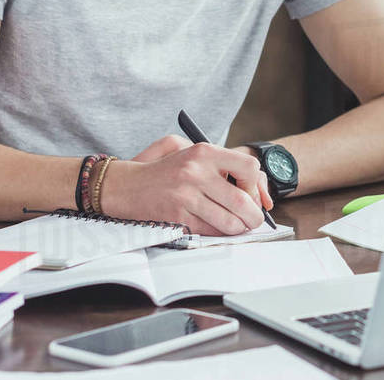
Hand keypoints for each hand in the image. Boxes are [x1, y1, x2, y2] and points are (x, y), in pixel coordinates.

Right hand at [104, 139, 273, 234]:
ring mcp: (186, 196)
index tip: (251, 193)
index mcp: (204, 152)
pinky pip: (209, 230)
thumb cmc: (164, 169)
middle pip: (242, 201)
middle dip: (254, 216)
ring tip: (239, 226)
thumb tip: (257, 188)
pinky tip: (217, 228)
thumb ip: (222, 162)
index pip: (248, 166)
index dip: (255, 185)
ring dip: (239, 229)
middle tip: (255, 220)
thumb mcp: (190, 150)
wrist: (126, 186)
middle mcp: (196, 172)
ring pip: (228, 221)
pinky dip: (219, 233)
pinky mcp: (177, 216)